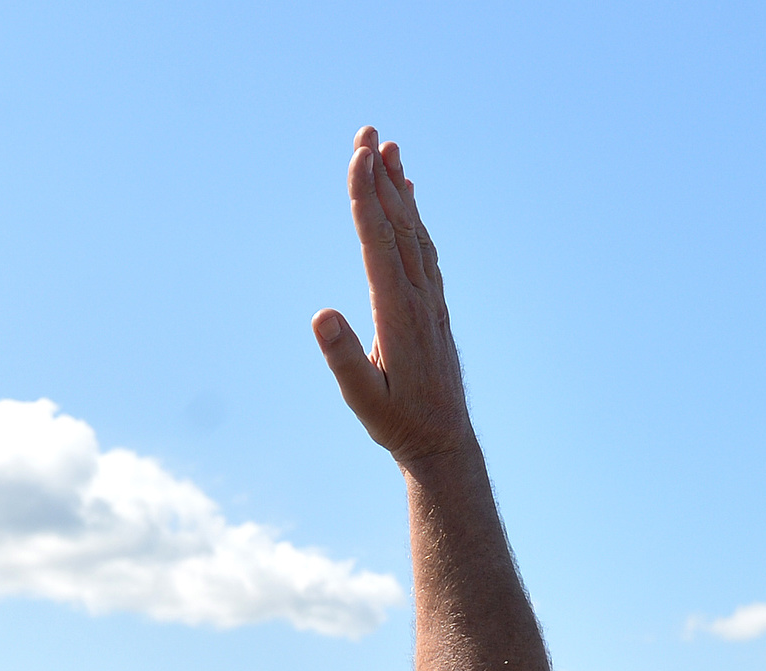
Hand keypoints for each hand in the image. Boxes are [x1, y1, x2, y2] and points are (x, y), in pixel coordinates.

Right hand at [314, 129, 478, 469]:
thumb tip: (320, 316)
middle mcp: (419, 299)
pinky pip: (423, 251)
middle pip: (398, 227)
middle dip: (381, 178)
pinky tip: (407, 199)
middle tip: (368, 132)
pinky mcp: (432, 307)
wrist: (445, 444)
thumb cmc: (398, 426)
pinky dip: (412, 218)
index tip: (358, 157)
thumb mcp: (363, 401)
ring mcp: (430, 301)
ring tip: (388, 150)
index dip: (366, 198)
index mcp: (398, 314)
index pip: (379, 243)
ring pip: (414, 234)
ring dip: (400, 190)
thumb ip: (344, 359)